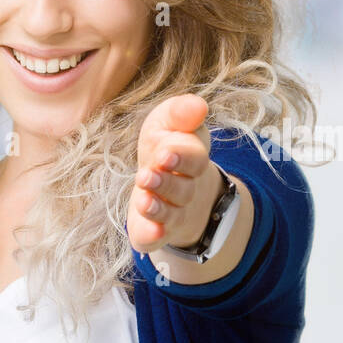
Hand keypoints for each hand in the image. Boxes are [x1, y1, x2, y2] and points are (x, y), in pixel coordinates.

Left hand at [127, 94, 223, 254]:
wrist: (170, 186)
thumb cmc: (165, 147)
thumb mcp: (167, 123)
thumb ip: (179, 112)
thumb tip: (198, 105)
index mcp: (191, 158)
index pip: (194, 157)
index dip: (182, 156)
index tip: (164, 153)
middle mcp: (185, 187)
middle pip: (182, 189)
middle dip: (166, 183)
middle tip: (148, 174)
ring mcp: (172, 212)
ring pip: (170, 214)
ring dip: (157, 208)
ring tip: (143, 199)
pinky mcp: (156, 230)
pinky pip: (156, 237)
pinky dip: (152, 236)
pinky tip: (148, 234)